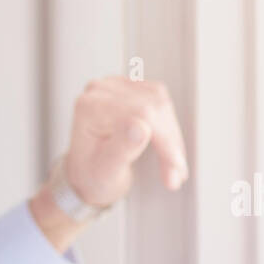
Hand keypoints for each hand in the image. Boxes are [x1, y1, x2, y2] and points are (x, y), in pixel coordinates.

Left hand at [30, 77, 187, 251]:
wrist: (88, 176)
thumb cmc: (91, 176)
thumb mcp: (104, 171)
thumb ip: (121, 149)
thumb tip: (142, 127)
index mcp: (89, 107)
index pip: (140, 113)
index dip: (163, 139)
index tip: (174, 167)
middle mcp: (101, 90)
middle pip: (153, 106)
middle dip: (170, 142)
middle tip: (176, 175)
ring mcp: (117, 87)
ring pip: (162, 104)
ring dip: (172, 138)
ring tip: (173, 168)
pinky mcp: (132, 90)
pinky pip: (161, 105)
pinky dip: (169, 131)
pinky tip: (169, 152)